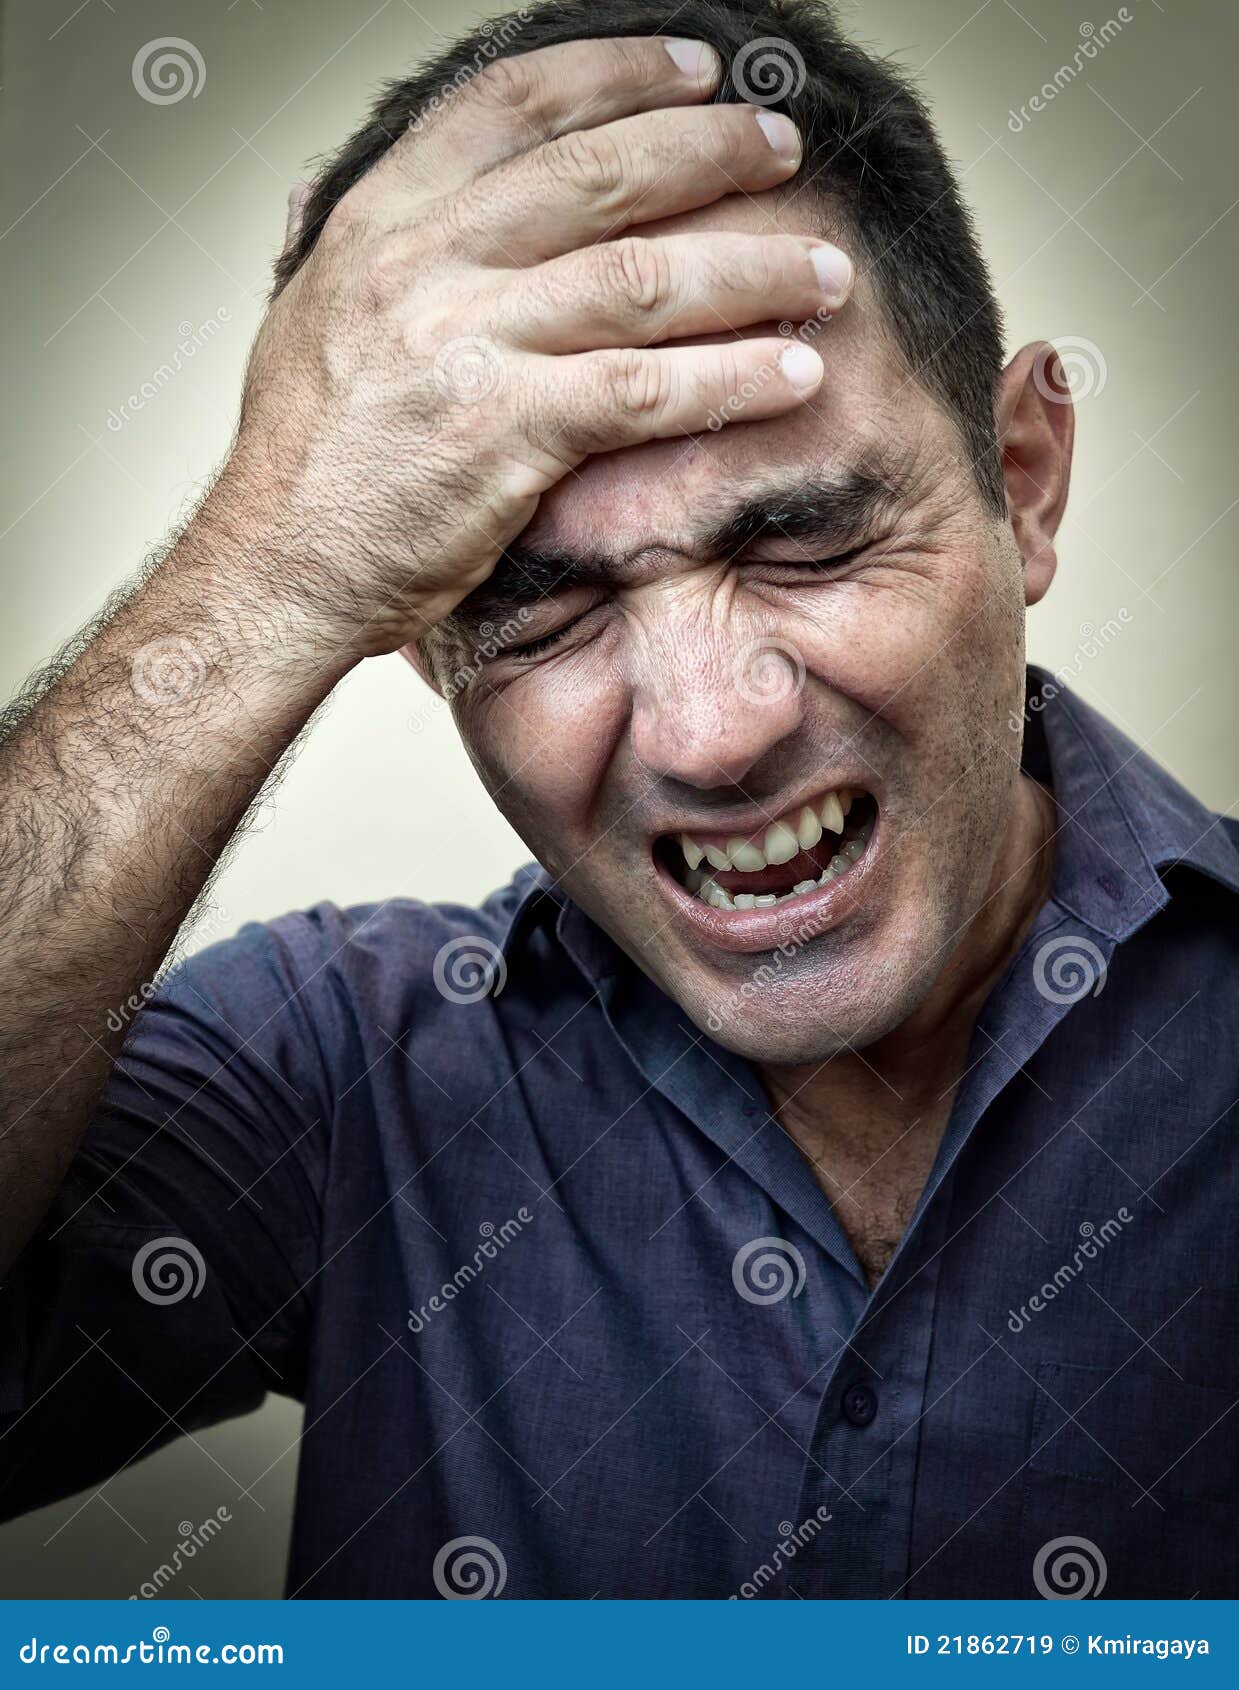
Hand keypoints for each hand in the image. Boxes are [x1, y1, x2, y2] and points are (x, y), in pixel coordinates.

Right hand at [225, 36, 852, 658]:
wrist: (278, 568)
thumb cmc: (304, 457)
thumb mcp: (311, 316)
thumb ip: (360, 248)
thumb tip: (357, 191)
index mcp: (381, 221)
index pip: (511, 104)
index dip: (615, 73)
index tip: (693, 66)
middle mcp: (422, 263)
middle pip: (596, 175)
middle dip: (709, 151)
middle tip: (782, 147)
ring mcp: (463, 343)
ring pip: (639, 278)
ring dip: (749, 271)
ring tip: (824, 273)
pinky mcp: (503, 432)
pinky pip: (643, 391)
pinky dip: (728, 381)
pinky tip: (790, 377)